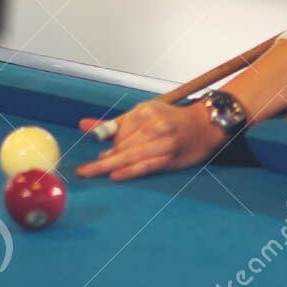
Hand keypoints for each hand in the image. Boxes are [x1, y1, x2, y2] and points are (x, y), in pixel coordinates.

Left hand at [74, 99, 226, 180]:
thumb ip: (113, 124)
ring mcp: (164, 142)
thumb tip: (82, 125)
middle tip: (82, 171)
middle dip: (103, 159)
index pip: (119, 130)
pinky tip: (115, 175)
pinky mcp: (170, 159)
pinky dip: (129, 171)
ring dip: (110, 165)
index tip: (97, 153)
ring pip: (131, 156)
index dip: (108, 144)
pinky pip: (145, 166)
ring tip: (94, 171)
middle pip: (122, 144)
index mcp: (146, 111)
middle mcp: (155, 124)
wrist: (205, 127)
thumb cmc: (171, 120)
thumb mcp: (143, 114)